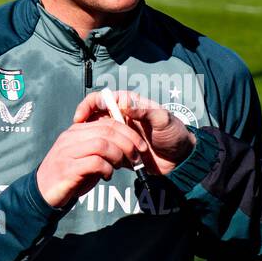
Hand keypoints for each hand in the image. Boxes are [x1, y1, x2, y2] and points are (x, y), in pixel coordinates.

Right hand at [34, 119, 149, 207]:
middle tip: (136, 157)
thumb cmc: (68, 176)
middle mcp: (70, 138)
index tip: (139, 145)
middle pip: (107, 131)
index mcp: (76, 131)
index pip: (107, 122)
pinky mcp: (67, 169)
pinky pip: (94, 163)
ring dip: (118, 156)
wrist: (42, 193)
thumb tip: (124, 147)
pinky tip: (107, 176)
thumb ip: (100, 149)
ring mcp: (67, 152)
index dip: (128, 131)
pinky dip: (107, 169)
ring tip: (121, 166)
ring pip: (101, 144)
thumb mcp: (85, 157)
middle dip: (128, 143)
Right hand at [72, 90, 194, 174]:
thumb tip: (124, 104)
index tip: (80, 118)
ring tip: (100, 152)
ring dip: (97, 143)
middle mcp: (121, 117)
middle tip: (86, 137)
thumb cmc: (175, 135)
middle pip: (95, 117)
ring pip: (98, 136)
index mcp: (129, 104)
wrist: (181, 160)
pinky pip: (105, 151)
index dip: (87, 106)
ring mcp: (119, 135)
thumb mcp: (163, 120)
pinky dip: (101, 156)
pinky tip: (103, 161)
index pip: (101, 99)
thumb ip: (145, 110)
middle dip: (90, 128)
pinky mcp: (120, 151)